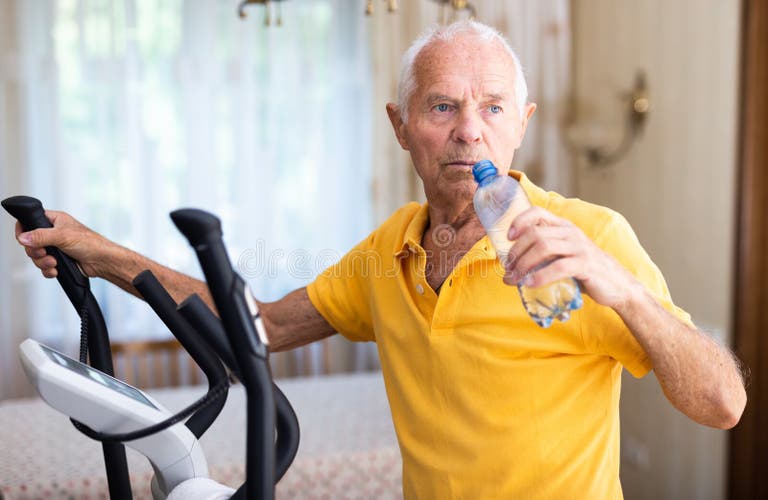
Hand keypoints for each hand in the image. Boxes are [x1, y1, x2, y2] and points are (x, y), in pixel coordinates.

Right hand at [15, 210, 109, 278]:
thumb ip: (41, 236)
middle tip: (45, 253)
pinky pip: (44, 267)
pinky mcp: (58, 260)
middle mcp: (53, 233)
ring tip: (54, 263)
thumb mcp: (62, 236)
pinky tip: (56, 270)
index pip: (30, 221)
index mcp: (54, 220)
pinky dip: (48, 270)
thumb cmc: (90, 243)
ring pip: (36, 256)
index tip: (23, 239)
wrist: (102, 262)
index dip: (23, 230)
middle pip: (30, 243)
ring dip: (43, 262)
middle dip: (36, 252)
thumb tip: (23, 237)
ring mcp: (55, 247)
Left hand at [502, 207, 641, 308]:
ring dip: (524, 264)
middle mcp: (571, 233)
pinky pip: (558, 267)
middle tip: (508, 269)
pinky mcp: (586, 265)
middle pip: (535, 233)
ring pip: (544, 247)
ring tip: (514, 279)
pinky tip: (530, 284)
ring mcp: (580, 248)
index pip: (537, 213)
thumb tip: (512, 268)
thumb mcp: (565, 256)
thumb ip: (545, 255)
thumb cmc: (585, 271)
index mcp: (564, 227)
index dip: (519, 222)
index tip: (507, 238)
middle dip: (516, 252)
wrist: (618, 285)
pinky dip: (540, 276)